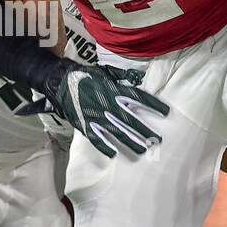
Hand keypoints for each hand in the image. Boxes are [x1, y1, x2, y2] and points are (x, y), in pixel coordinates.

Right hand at [31, 62, 169, 158]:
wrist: (60, 81)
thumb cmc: (84, 75)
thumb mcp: (104, 73)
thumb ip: (122, 77)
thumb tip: (138, 77)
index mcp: (113, 90)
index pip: (138, 98)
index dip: (153, 105)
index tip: (166, 112)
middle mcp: (107, 105)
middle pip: (130, 120)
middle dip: (145, 131)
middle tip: (158, 140)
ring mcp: (96, 116)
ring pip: (117, 132)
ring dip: (131, 141)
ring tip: (143, 150)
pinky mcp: (85, 124)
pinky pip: (96, 138)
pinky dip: (105, 146)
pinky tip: (114, 154)